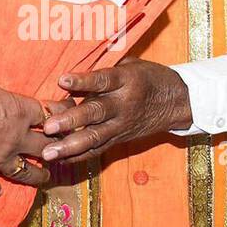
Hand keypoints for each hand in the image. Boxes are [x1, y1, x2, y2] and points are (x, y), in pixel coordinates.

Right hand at [0, 74, 64, 196]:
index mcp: (17, 110)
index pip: (48, 114)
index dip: (59, 115)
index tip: (67, 115)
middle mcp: (14, 137)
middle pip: (46, 145)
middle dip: (57, 148)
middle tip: (63, 150)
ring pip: (28, 171)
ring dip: (38, 175)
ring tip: (45, 177)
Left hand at [41, 59, 192, 164]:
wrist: (177, 102)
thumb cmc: (147, 77)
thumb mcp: (130, 66)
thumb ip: (102, 71)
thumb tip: (70, 76)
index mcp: (126, 81)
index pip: (103, 81)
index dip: (83, 81)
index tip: (62, 80)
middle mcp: (123, 105)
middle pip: (95, 113)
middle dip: (71, 120)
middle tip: (48, 126)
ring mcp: (121, 125)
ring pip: (95, 137)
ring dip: (69, 146)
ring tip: (48, 153)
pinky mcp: (120, 139)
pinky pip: (98, 150)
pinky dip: (78, 156)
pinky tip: (59, 160)